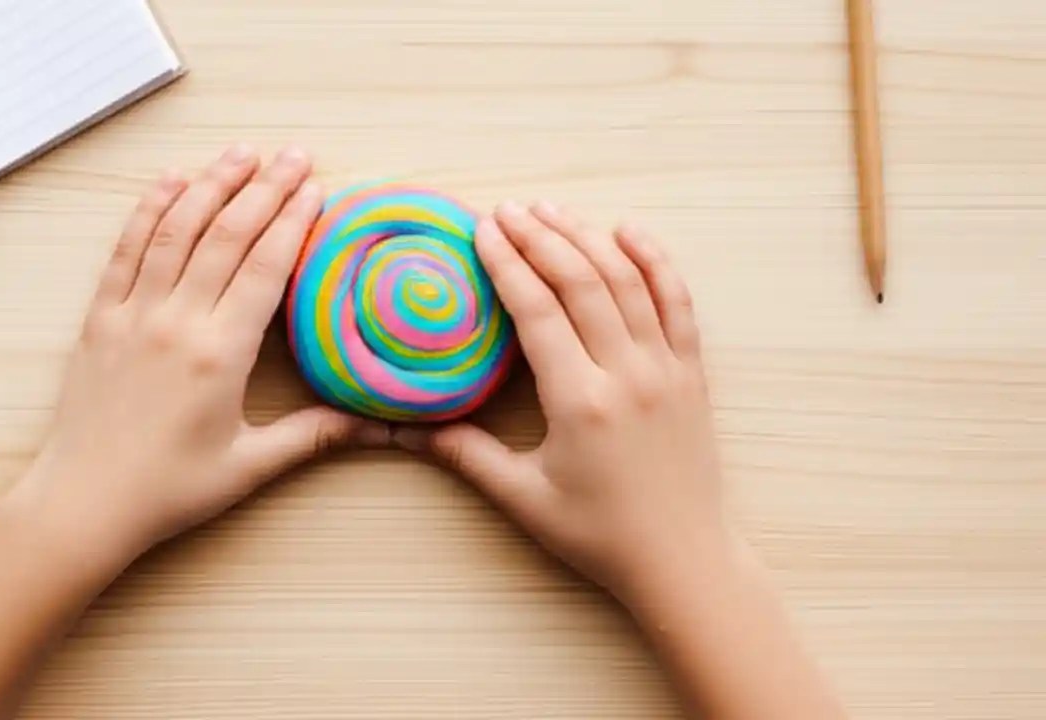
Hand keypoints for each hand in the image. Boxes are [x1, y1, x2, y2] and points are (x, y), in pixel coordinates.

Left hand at [9, 145, 389, 565]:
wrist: (83, 502)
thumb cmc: (168, 490)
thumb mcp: (249, 466)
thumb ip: (313, 435)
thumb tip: (378, 426)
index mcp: (219, 354)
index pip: (265, 268)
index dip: (294, 222)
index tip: (317, 190)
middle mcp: (176, 322)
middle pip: (227, 236)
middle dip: (265, 189)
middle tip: (296, 156)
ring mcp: (132, 314)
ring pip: (176, 230)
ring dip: (211, 185)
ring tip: (242, 153)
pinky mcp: (98, 318)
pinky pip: (126, 250)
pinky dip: (148, 209)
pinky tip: (170, 180)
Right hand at [396, 201, 725, 596]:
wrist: (682, 560)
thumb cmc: (600, 535)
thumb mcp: (524, 499)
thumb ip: (467, 457)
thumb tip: (407, 430)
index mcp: (580, 401)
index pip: (537, 310)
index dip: (506, 263)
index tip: (482, 231)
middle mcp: (627, 374)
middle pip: (581, 281)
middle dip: (539, 237)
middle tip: (505, 210)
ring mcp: (666, 368)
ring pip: (627, 281)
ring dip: (587, 237)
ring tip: (550, 209)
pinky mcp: (692, 373)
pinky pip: (678, 301)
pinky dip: (655, 260)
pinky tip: (629, 232)